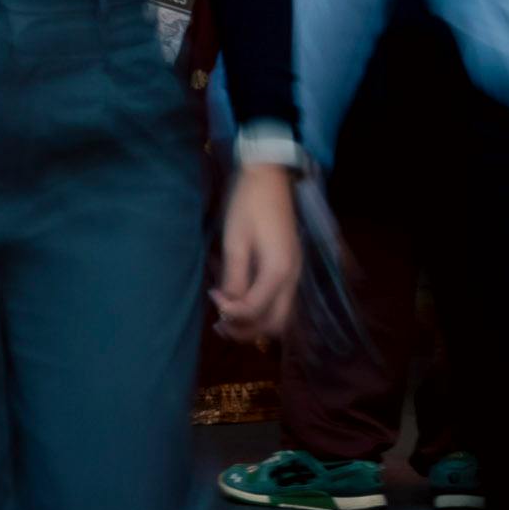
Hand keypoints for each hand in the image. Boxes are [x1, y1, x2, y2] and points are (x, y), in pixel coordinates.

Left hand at [211, 162, 301, 346]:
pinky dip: (262, 311)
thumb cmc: (248, 206)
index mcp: (279, 270)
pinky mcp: (291, 270)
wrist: (270, 180)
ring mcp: (295, 275)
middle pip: (274, 324)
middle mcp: (293, 278)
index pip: (255, 310)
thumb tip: (227, 304)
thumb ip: (234, 277)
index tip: (213, 298)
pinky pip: (280, 303)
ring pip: (280, 317)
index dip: (231, 313)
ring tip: (227, 317)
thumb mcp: (235, 241)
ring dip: (254, 324)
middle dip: (246, 330)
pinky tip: (240, 303)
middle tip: (219, 324)